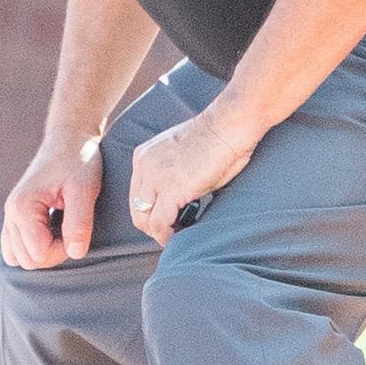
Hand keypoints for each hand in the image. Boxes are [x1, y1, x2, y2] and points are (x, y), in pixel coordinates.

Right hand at [1, 129, 102, 269]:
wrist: (69, 140)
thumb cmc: (78, 161)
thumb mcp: (84, 190)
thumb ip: (79, 223)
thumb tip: (75, 253)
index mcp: (23, 207)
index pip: (39, 253)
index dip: (64, 249)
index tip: (78, 229)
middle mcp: (10, 213)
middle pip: (27, 260)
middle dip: (54, 253)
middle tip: (73, 231)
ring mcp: (9, 216)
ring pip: (19, 258)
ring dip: (43, 253)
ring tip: (62, 232)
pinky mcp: (14, 217)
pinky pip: (14, 248)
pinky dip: (33, 249)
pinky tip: (52, 233)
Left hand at [125, 109, 259, 246]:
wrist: (229, 125)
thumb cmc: (217, 138)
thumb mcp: (181, 154)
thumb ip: (171, 172)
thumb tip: (179, 197)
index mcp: (143, 157)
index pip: (137, 193)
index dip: (149, 211)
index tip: (164, 221)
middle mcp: (143, 167)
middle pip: (136, 208)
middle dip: (150, 226)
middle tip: (168, 234)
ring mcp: (156, 178)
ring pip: (144, 218)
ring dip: (158, 233)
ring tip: (174, 238)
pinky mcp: (172, 189)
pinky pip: (161, 222)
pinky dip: (166, 236)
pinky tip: (177, 239)